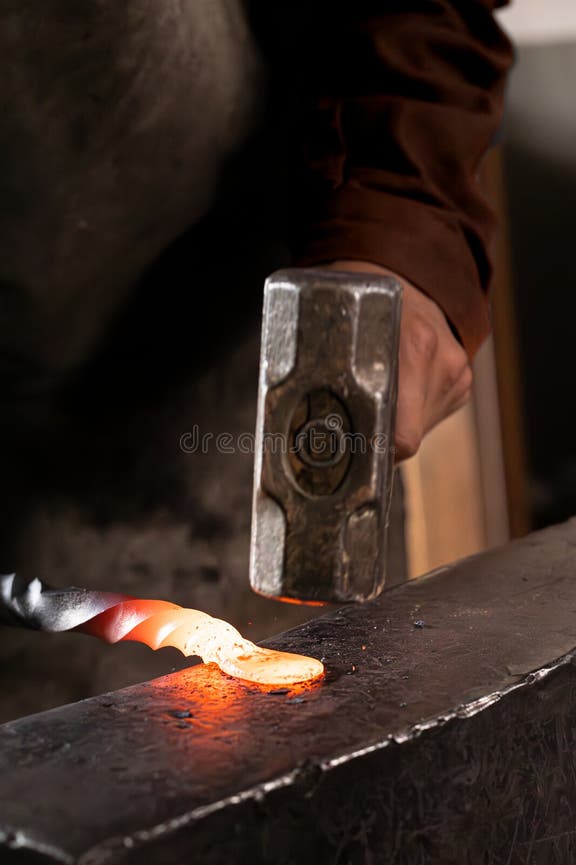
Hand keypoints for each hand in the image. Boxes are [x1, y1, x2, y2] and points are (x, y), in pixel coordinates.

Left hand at [321, 261, 472, 460]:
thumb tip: (296, 428)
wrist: (407, 272)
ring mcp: (457, 372)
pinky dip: (406, 413)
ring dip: (392, 424)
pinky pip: (428, 415)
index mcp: (414, 346)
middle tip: (345, 431)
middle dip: (378, 439)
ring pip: (417, 428)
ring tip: (369, 401)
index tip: (348, 455)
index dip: (374, 452)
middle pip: (408, 435)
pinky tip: (392, 392)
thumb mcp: (333, 324)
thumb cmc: (359, 299)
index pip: (403, 434)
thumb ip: (324, 371)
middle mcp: (442, 361)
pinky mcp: (461, 381)